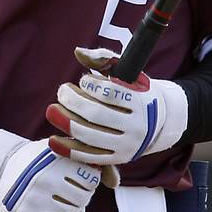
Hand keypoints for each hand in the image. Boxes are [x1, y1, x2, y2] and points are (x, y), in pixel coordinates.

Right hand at [0, 129, 101, 211]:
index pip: (91, 179)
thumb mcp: (59, 151)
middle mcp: (45, 179)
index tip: (81, 179)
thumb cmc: (38, 159)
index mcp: (55, 161)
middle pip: (83, 198)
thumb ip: (88, 160)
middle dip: (82, 196)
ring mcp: (35, 199)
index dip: (90, 180)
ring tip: (67, 203)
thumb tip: (114, 183)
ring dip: (74, 210)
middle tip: (75, 193)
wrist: (3, 169)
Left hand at [46, 46, 188, 165]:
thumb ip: (103, 58)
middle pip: (97, 114)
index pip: (110, 93)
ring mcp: (127, 145)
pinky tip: (53, 140)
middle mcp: (136, 125)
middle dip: (73, 102)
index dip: (91, 85)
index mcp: (141, 101)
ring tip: (52, 111)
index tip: (84, 80)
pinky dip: (68, 149)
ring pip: (91, 137)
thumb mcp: (125, 71)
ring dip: (66, 123)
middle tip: (62, 91)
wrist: (159, 123)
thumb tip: (78, 52)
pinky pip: (89, 156)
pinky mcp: (118, 158)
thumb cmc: (134, 90)